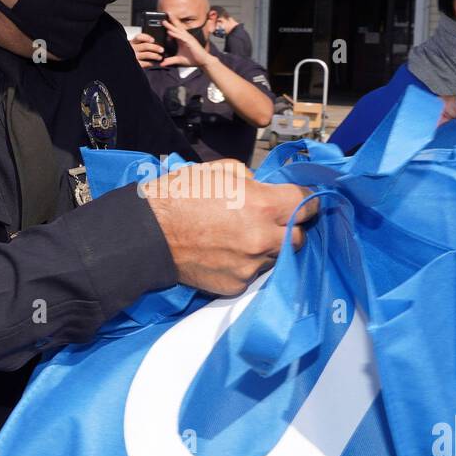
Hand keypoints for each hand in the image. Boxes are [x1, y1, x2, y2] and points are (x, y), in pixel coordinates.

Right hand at [130, 32, 164, 68]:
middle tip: (162, 50)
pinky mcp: (138, 64)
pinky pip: (147, 63)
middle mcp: (133, 49)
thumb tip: (157, 43)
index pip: (139, 37)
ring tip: (160, 57)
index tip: (153, 40)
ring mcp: (135, 57)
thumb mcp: (137, 46)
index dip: (147, 38)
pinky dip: (153, 63)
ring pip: (147, 54)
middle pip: (145, 46)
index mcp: (134, 42)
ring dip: (156, 56)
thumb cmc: (137, 52)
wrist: (132, 63)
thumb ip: (145, 43)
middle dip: (155, 47)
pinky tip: (156, 63)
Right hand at [142, 160, 318, 295]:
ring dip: (268, 248)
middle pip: (298, 237)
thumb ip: (251, 180)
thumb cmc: (180, 196)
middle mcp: (262, 238)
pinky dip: (246, 265)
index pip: (306, 204)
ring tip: (242, 238)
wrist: (149, 234)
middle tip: (272, 221)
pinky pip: (253, 274)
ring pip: (276, 258)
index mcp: (263, 205)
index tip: (302, 203)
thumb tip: (264, 188)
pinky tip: (227, 254)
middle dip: (289, 228)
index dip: (306, 201)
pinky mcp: (236, 285)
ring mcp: (250, 265)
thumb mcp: (220, 171)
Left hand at [160, 14, 209, 68]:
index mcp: (182, 40)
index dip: (170, 26)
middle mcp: (185, 37)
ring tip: (164, 21)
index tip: (163, 21)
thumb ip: (170, 61)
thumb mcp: (178, 60)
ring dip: (171, 26)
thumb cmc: (193, 59)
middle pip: (176, 28)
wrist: (203, 62)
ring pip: (178, 30)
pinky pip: (181, 37)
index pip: (175, 31)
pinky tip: (170, 32)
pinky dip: (175, 34)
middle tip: (164, 15)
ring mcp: (188, 39)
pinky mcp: (190, 42)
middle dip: (170, 21)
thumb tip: (162, 63)